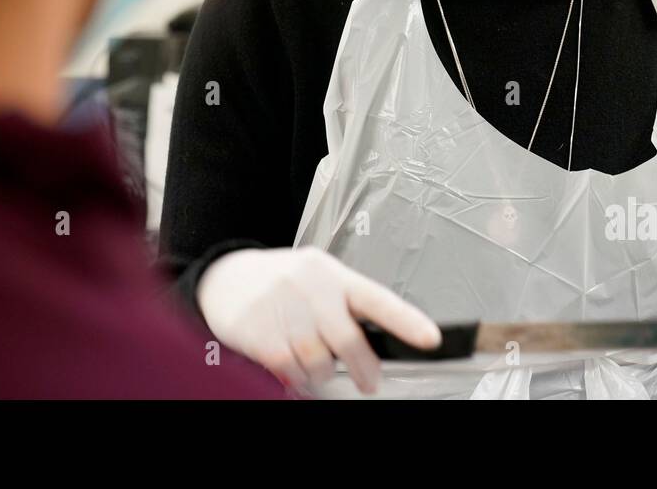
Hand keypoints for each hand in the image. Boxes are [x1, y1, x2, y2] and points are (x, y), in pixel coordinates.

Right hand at [197, 247, 440, 394]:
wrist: (226, 278)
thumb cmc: (283, 282)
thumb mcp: (318, 278)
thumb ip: (345, 304)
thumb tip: (376, 344)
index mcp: (333, 274)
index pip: (376, 298)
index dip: (405, 320)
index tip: (429, 339)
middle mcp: (310, 287)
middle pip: (347, 339)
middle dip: (364, 368)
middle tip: (370, 382)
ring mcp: (283, 307)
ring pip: (318, 359)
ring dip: (324, 373)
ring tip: (319, 367)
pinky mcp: (259, 330)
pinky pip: (290, 368)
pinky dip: (299, 377)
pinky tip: (297, 368)